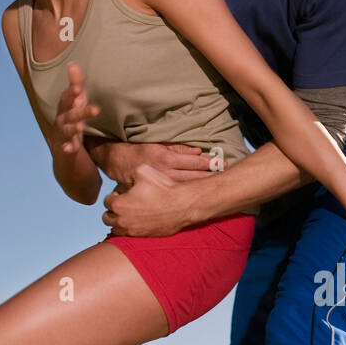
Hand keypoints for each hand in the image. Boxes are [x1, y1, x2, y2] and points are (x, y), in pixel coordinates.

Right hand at [54, 63, 99, 153]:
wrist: (62, 142)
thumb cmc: (71, 115)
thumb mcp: (76, 100)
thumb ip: (76, 84)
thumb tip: (73, 64)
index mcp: (65, 107)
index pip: (66, 98)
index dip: (71, 93)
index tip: (77, 88)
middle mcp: (62, 119)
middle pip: (70, 114)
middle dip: (81, 111)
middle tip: (96, 109)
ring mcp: (63, 133)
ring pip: (67, 130)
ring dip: (73, 129)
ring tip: (81, 127)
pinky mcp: (66, 146)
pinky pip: (66, 148)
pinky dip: (67, 148)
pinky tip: (69, 149)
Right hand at [85, 138, 217, 186]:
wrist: (118, 162)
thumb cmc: (140, 151)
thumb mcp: (158, 145)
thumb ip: (178, 148)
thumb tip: (198, 152)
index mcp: (166, 158)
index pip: (193, 162)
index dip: (209, 164)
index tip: (222, 164)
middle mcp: (165, 172)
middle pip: (193, 177)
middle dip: (210, 177)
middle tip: (227, 177)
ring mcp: (160, 184)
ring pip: (187, 186)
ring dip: (203, 186)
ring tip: (218, 186)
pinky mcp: (156, 192)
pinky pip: (175, 194)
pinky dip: (188, 195)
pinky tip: (200, 199)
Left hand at [102, 162, 194, 236]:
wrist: (182, 205)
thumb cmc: (163, 188)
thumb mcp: (143, 171)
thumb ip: (130, 172)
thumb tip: (127, 175)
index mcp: (119, 204)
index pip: (106, 201)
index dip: (114, 196)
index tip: (122, 194)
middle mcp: (122, 220)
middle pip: (106, 218)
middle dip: (113, 210)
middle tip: (124, 204)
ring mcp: (132, 231)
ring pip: (115, 229)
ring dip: (119, 221)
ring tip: (130, 214)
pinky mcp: (142, 237)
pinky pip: (128, 235)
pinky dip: (130, 229)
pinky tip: (138, 220)